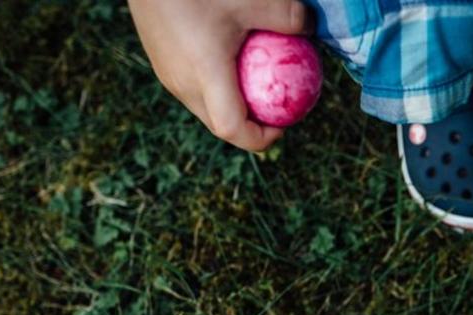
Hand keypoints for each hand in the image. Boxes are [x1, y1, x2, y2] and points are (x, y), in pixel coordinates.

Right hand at [128, 0, 311, 150]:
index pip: (232, 129)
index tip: (283, 126)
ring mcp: (167, 75)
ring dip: (233, 105)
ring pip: (205, 107)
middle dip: (251, 125)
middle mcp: (182, 84)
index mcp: (205, 76)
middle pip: (219, 124)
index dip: (260, 139)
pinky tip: (232, 60)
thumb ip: (289, 17)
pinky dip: (217, 86)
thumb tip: (311, 29)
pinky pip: (193, 87)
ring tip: (257, 85)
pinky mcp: (161, 62)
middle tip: (276, 107)